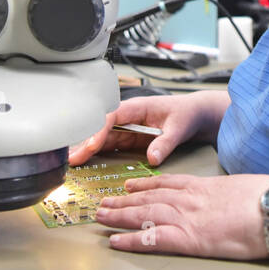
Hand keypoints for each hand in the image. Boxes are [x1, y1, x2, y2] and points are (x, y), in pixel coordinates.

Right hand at [68, 90, 228, 166]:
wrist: (196, 115)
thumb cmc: (187, 113)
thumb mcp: (180, 127)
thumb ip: (166, 142)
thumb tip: (152, 157)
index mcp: (138, 107)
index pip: (113, 117)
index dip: (101, 130)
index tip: (93, 145)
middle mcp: (129, 117)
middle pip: (103, 128)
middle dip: (87, 141)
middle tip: (73, 158)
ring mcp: (129, 128)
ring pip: (104, 138)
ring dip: (89, 149)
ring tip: (72, 162)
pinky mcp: (131, 139)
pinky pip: (112, 146)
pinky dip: (99, 153)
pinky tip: (87, 162)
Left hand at [96, 173, 268, 259]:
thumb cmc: (266, 199)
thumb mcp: (243, 188)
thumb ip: (227, 193)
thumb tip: (229, 198)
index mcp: (204, 186)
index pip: (167, 182)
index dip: (145, 183)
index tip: (130, 183)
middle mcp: (190, 198)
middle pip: (149, 196)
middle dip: (124, 199)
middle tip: (105, 201)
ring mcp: (187, 217)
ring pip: (144, 213)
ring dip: (119, 214)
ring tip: (102, 215)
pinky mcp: (188, 238)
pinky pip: (152, 238)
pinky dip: (131, 239)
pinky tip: (116, 240)